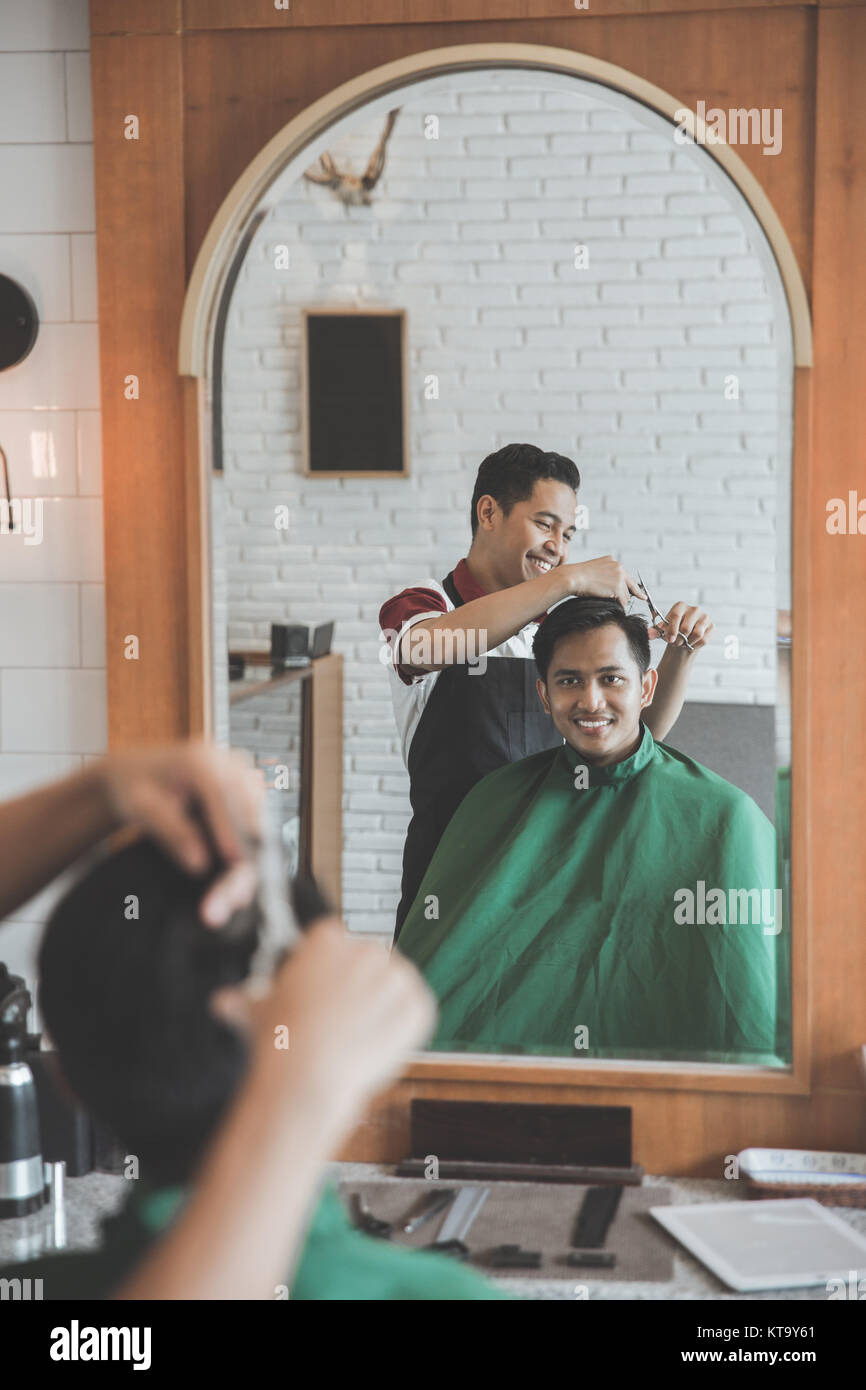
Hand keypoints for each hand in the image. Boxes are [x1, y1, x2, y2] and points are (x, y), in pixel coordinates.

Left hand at [97, 742, 263, 926]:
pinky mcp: (248, 794)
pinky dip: (248, 854)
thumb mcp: (142, 808)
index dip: (229, 831)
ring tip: (232, 897)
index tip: (233, 861)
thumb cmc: (136, 786)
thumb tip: (199, 864)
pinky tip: (235, 881)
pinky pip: (256, 826)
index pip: (223, 797)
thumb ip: (172, 833)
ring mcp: (243, 778)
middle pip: (248, 813)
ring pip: (259, 822)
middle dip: (244, 856)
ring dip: (249, 860)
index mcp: (201, 761)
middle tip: (233, 897)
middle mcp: (229, 764)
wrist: (137, 773)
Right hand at [224, 918, 436, 1130]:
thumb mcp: (256, 1013)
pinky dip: (403, 1029)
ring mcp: (397, 976)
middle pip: (369, 962)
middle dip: (358, 989)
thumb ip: (245, 1000)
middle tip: (339, 1023)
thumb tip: (224, 1002)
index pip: (337, 945)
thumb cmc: (279, 1043)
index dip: (329, 975)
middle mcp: (366, 948)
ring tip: (356, 1037)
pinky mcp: (418, 1006)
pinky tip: (377, 1044)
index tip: (322, 998)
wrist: (306, 1078)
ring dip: (382, 1008)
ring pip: (394, 986)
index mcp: (328, 938)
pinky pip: (416, 1012)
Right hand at [560, 556, 642, 608]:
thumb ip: (604, 575)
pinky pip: (622, 601)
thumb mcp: (593, 570)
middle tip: (630, 601)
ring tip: (610, 603)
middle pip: (628, 586)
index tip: (642, 595)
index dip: (633, 587)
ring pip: (626, 595)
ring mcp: (619, 577)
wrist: (573, 577)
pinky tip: (615, 608)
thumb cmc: (577, 576)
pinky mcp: (617, 588)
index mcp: (612, 561)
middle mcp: (618, 567)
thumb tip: (609, 587)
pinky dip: (620, 606)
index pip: (626, 576)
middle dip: (626, 595)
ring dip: (620, 601)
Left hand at [650, 602, 713, 651]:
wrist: (684, 638)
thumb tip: (648, 634)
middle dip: (679, 639)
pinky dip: (696, 645)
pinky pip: (704, 639)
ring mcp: (705, 617)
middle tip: (675, 643)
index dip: (672, 630)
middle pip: (686, 628)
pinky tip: (691, 644)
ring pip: (697, 634)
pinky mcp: (712, 627)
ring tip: (683, 643)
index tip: (669, 640)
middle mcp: (694, 609)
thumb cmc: (672, 631)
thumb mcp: (662, 630)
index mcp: (680, 606)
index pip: (676, 616)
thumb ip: (655, 631)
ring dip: (688, 642)